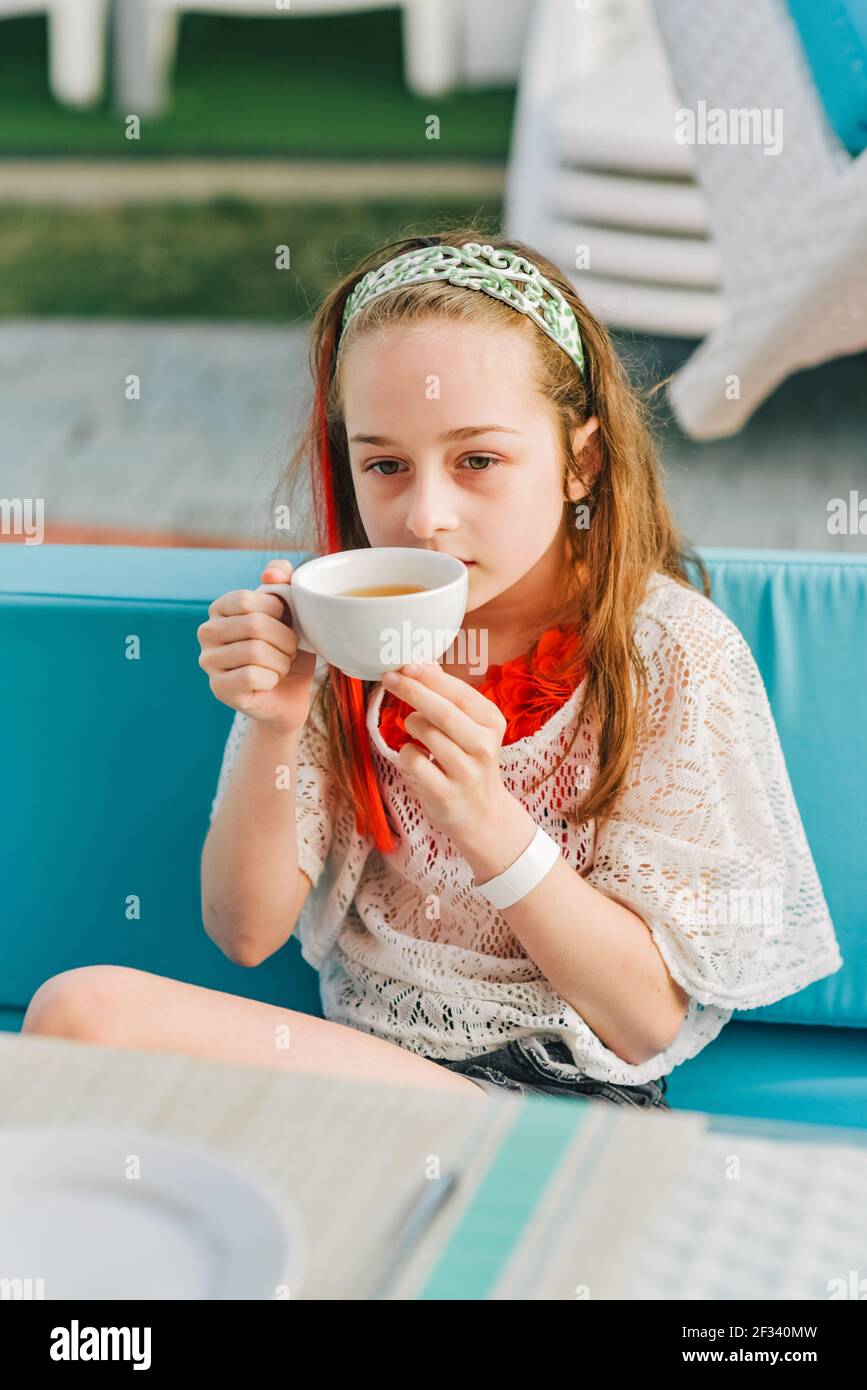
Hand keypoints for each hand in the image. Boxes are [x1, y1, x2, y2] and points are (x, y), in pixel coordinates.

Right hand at [197, 559, 317, 733]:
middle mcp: (207, 632)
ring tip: (281, 666)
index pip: (249, 599)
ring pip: (255, 651)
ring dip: (281, 661)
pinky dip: (272, 678)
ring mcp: (209, 661)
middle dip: (285, 639)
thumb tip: (271, 573)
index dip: (279, 612)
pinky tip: (270, 681)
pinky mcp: (219, 688)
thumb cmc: (288, 650)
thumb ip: (285, 583)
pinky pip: (252, 676)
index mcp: (221, 608)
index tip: (286, 624)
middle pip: (254, 625)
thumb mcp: (293, 612)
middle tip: (289, 650)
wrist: (290, 696)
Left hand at [383, 660, 513, 846]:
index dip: (429, 678)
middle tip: (390, 677)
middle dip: (412, 691)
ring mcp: (467, 772)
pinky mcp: (447, 793)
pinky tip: (416, 757)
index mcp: (492, 722)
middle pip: (443, 712)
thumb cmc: (469, 761)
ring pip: (427, 735)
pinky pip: (415, 762)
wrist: (482, 814)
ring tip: (414, 728)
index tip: (406, 664)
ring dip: (411, 725)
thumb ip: (450, 696)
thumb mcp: (470, 727)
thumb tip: (426, 663)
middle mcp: (483, 746)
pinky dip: (407, 753)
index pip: (459, 693)